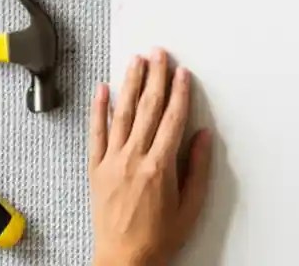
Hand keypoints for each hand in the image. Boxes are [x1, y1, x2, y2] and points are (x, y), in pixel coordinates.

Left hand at [90, 49, 212, 265]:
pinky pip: (96, 133)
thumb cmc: (158, 238)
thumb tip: (201, 136)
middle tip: (159, 54)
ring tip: (135, 60)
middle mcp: (134, 159)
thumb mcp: (190, 206)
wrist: (124, 260)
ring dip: (130, 83)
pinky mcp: (96, 169)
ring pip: (122, 113)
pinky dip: (99, 109)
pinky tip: (102, 89)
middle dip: (155, 77)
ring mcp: (112, 162)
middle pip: (148, 108)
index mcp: (160, 167)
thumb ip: (197, 169)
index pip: (172, 119)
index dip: (180, 92)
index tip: (183, 73)